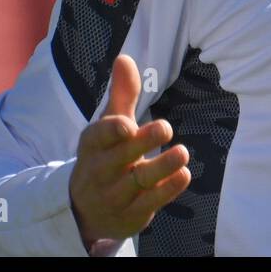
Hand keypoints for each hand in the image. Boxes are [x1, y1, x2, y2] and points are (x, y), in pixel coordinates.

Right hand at [68, 54, 190, 249]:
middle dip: (142, 143)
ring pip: (139, 181)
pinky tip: (183, 175)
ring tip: (182, 152)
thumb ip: (121, 94)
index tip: (127, 124)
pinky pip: (150, 203)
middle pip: (121, 157)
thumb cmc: (105, 155)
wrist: (87, 209)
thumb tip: (125, 58)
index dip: (111, 131)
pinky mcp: (131, 214)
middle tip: (165, 127)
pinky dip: (167, 190)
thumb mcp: (109, 125)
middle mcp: (101, 170)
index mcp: (93, 145)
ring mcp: (115, 195)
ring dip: (161, 167)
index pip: (98, 137)